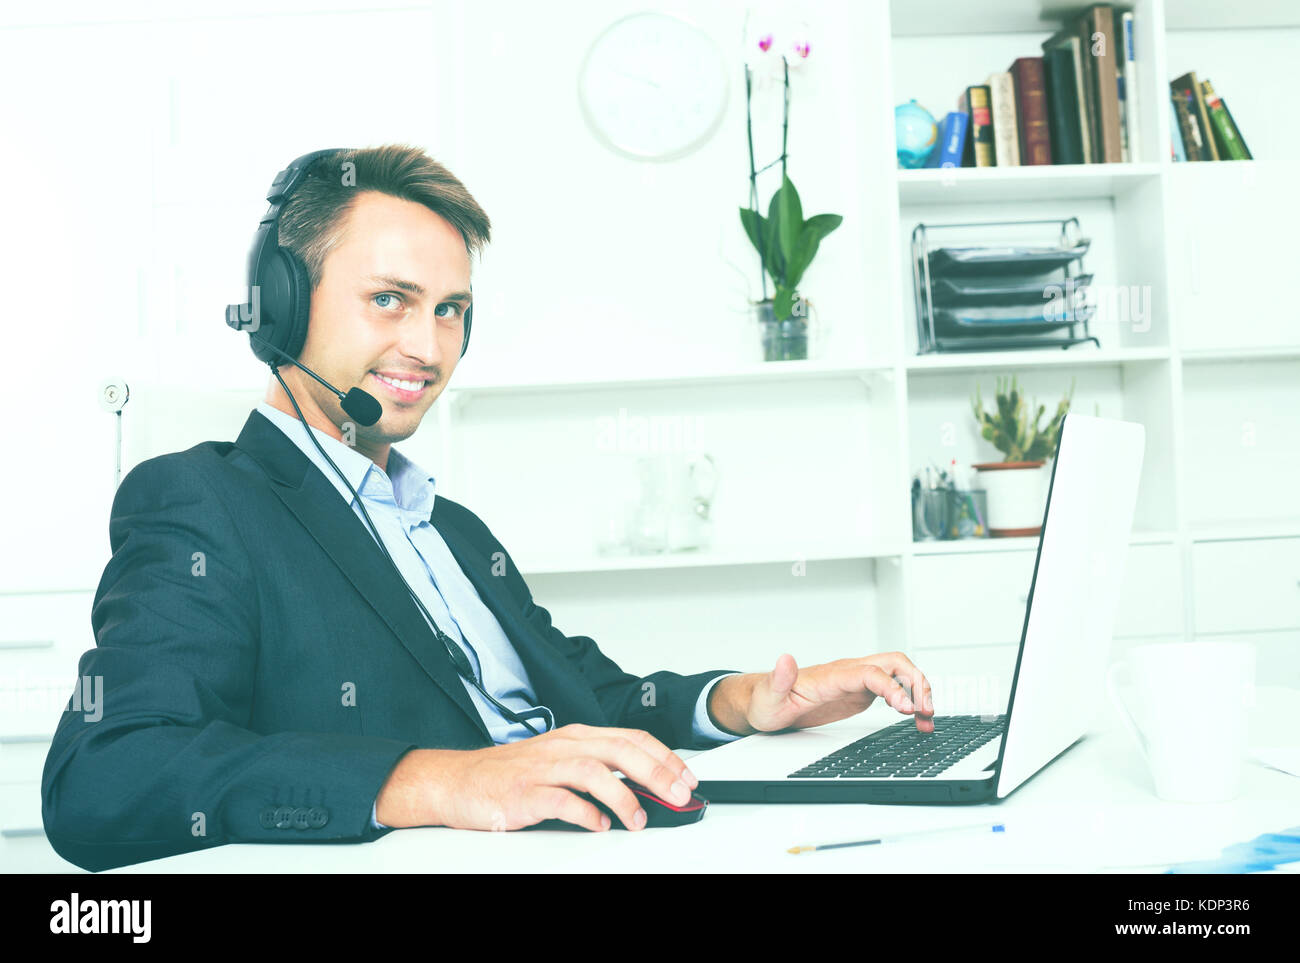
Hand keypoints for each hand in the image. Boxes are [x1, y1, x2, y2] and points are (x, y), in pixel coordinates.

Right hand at [376, 723, 696, 832]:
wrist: (456, 781)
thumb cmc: (509, 775)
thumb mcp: (558, 763)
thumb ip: (597, 770)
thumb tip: (644, 788)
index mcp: (574, 737)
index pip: (630, 738)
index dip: (664, 756)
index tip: (686, 777)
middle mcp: (561, 747)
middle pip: (619, 750)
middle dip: (656, 772)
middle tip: (678, 795)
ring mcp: (541, 768)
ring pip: (592, 771)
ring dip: (623, 795)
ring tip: (639, 819)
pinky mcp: (522, 793)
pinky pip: (559, 800)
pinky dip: (583, 812)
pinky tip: (598, 825)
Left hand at [712, 652, 935, 735]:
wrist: (767, 704)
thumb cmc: (768, 701)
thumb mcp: (768, 696)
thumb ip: (778, 679)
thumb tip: (784, 658)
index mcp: (830, 675)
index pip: (869, 673)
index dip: (891, 687)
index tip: (906, 707)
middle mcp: (848, 672)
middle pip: (893, 663)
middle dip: (916, 682)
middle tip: (926, 711)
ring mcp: (856, 681)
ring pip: (898, 674)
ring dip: (918, 691)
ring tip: (927, 719)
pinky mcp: (859, 692)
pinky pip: (893, 689)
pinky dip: (909, 701)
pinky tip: (915, 719)